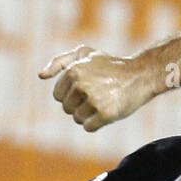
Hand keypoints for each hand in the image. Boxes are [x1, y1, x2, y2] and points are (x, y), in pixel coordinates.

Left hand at [39, 44, 154, 130]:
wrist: (140, 74)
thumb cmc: (110, 65)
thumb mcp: (85, 54)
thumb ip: (60, 62)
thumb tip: (41, 75)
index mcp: (73, 71)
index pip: (58, 96)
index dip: (72, 93)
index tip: (87, 85)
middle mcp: (81, 84)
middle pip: (67, 108)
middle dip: (80, 104)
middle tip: (99, 92)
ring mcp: (93, 100)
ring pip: (78, 118)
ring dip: (89, 113)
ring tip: (104, 100)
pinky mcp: (105, 114)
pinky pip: (89, 127)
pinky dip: (97, 122)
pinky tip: (108, 110)